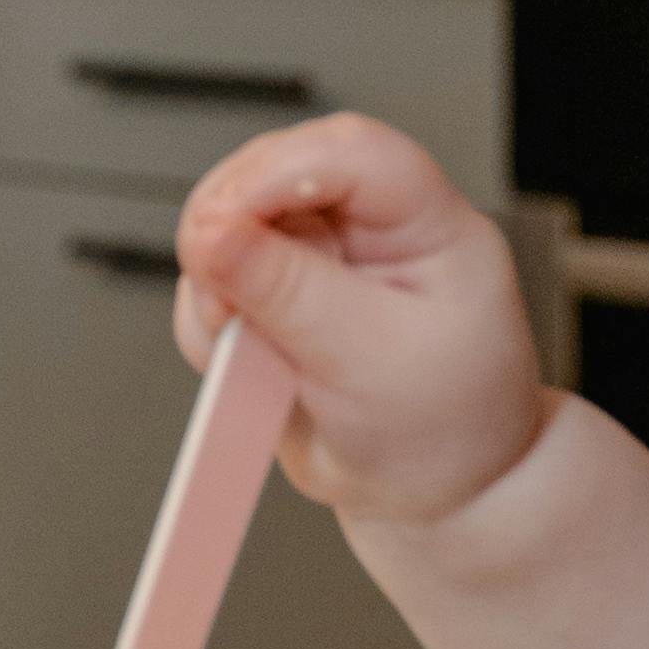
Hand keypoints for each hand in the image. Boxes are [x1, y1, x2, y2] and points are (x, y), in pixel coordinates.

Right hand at [174, 115, 548, 528]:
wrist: (429, 494)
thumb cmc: (441, 427)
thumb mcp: (373, 362)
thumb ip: (290, 295)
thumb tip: (212, 236)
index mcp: (427, 223)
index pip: (356, 154)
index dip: (282, 171)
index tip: (225, 221)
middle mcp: (368, 224)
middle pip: (276, 169)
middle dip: (229, 222)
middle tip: (214, 290)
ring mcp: (316, 255)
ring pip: (230, 221)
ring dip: (213, 279)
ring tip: (241, 348)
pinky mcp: (271, 292)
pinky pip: (212, 281)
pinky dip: (207, 321)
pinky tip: (239, 364)